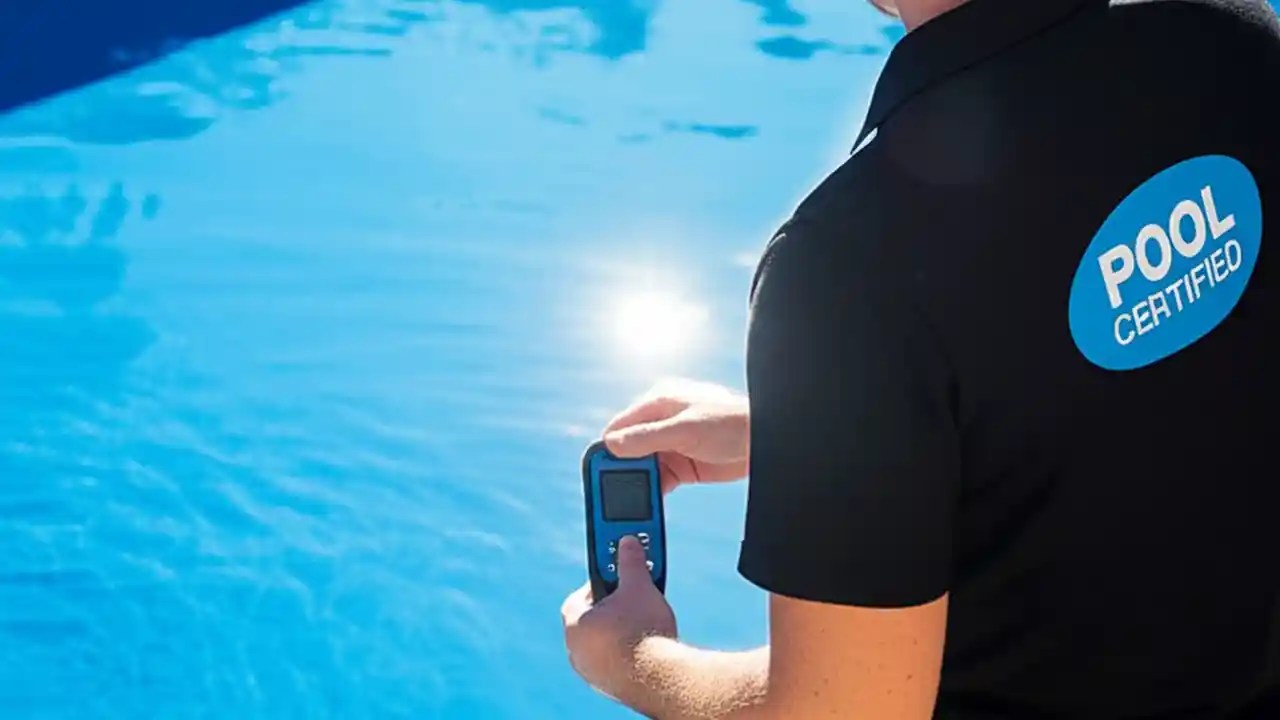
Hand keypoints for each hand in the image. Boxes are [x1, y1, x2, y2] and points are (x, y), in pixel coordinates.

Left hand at [562, 536, 677, 701]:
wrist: (657, 678)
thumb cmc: (642, 632)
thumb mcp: (639, 587)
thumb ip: (631, 562)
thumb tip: (628, 542)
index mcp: (575, 623)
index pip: (582, 594)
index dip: (603, 581)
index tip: (619, 575)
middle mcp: (576, 649)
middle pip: (594, 618)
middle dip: (614, 605)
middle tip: (635, 595)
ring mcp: (592, 670)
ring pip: (604, 642)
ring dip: (621, 629)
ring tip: (646, 619)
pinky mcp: (609, 686)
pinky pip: (615, 661)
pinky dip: (627, 651)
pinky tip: (647, 646)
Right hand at [603, 379, 749, 492]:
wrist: (770, 442)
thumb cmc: (733, 423)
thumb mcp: (687, 429)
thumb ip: (648, 437)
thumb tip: (612, 443)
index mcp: (658, 402)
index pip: (620, 426)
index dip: (608, 450)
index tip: (598, 473)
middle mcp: (661, 423)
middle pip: (628, 448)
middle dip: (620, 470)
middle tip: (613, 494)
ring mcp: (672, 445)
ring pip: (642, 467)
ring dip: (637, 485)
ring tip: (629, 505)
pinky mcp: (683, 465)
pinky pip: (659, 480)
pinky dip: (653, 492)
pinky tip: (648, 506)